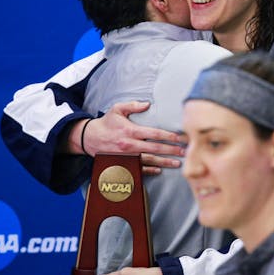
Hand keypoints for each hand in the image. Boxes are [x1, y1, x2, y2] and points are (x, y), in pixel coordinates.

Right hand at [69, 101, 186, 174]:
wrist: (89, 138)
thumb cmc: (106, 123)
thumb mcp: (117, 109)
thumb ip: (133, 105)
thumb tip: (147, 104)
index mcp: (130, 131)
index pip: (154, 134)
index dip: (168, 136)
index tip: (179, 138)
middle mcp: (130, 145)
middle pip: (155, 149)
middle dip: (171, 150)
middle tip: (184, 152)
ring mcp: (127, 157)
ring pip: (149, 161)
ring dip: (164, 162)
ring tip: (177, 163)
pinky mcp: (123, 164)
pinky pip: (138, 169)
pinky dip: (149, 170)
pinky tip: (159, 170)